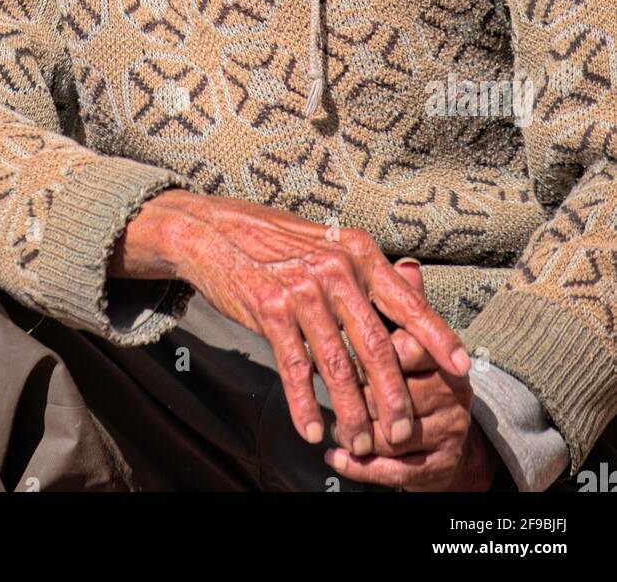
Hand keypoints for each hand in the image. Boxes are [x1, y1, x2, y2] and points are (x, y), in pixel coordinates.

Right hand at [113, 190, 471, 456]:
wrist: (213, 232)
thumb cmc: (274, 243)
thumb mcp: (326, 245)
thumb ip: (364, 271)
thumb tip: (410, 285)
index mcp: (357, 252)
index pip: (406, 300)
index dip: (437, 336)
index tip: (462, 368)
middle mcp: (335, 268)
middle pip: (376, 344)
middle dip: (394, 397)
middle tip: (403, 432)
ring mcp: (302, 289)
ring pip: (338, 364)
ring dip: (352, 412)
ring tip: (361, 442)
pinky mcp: (270, 308)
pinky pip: (295, 367)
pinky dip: (305, 404)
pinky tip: (311, 429)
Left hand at [324, 261, 501, 490]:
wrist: (443, 437)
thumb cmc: (414, 378)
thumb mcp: (409, 336)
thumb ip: (403, 303)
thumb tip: (406, 263)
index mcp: (444, 359)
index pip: (404, 349)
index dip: (365, 349)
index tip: (333, 340)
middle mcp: (454, 396)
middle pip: (395, 393)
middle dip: (354, 390)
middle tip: (323, 382)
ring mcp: (448, 434)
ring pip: (391, 435)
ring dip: (354, 430)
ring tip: (329, 423)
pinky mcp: (436, 469)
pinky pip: (394, 471)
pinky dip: (359, 467)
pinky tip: (333, 457)